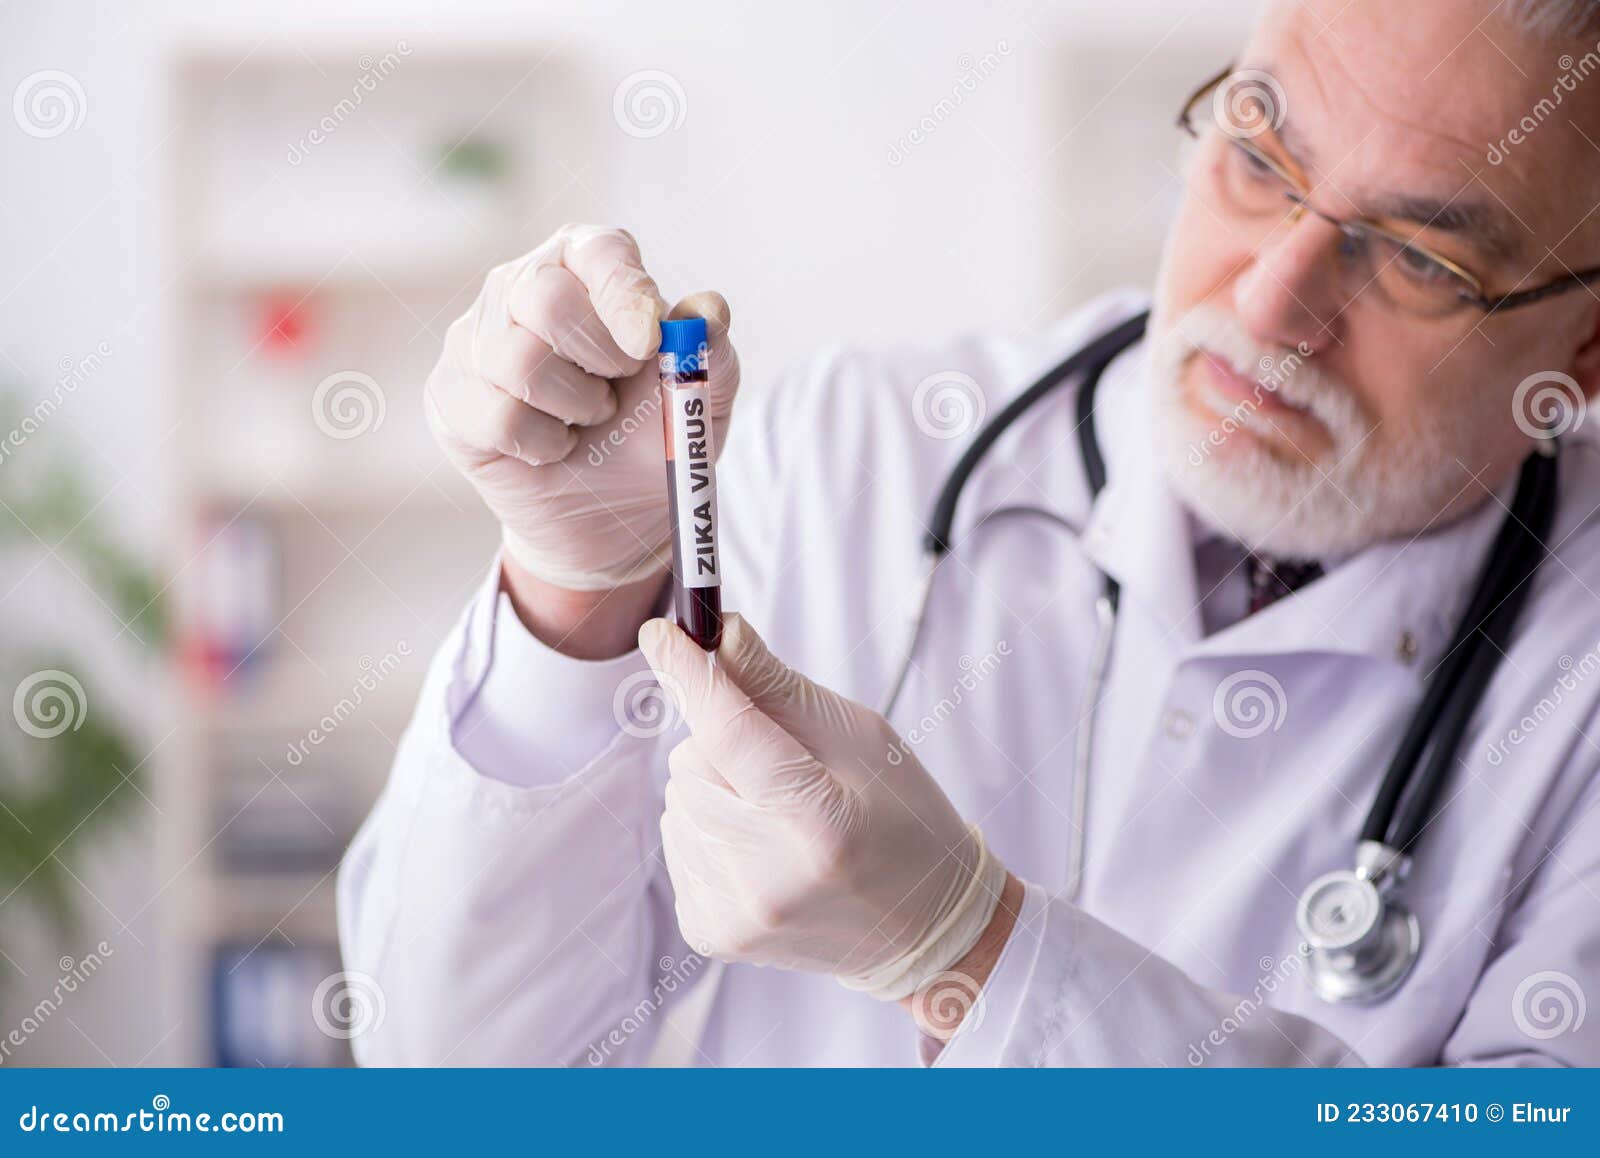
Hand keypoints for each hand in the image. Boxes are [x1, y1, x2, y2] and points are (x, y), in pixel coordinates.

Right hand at [427, 225, 739, 592]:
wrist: (614, 514)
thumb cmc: (652, 436)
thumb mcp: (700, 398)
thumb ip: (710, 352)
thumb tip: (709, 312)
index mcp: (587, 267)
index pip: (598, 250)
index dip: (625, 293)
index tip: (649, 343)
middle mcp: (521, 287)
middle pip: (544, 297)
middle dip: (597, 356)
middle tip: (617, 391)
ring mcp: (476, 339)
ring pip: (517, 360)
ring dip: (574, 406)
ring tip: (588, 420)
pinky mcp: (450, 396)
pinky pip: (495, 416)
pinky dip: (542, 444)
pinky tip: (553, 447)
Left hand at [639, 613, 1009, 1002]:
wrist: (919, 925)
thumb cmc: (901, 819)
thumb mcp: (860, 738)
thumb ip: (780, 686)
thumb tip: (719, 633)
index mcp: (818, 825)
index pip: (730, 733)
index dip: (691, 675)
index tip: (661, 633)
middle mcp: (766, 879)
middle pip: (693, 761)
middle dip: (724, 744)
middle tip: (785, 766)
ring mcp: (733, 914)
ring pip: (678, 797)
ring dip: (716, 788)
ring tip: (780, 814)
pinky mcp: (709, 931)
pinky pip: (677, 837)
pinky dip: (709, 826)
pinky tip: (760, 845)